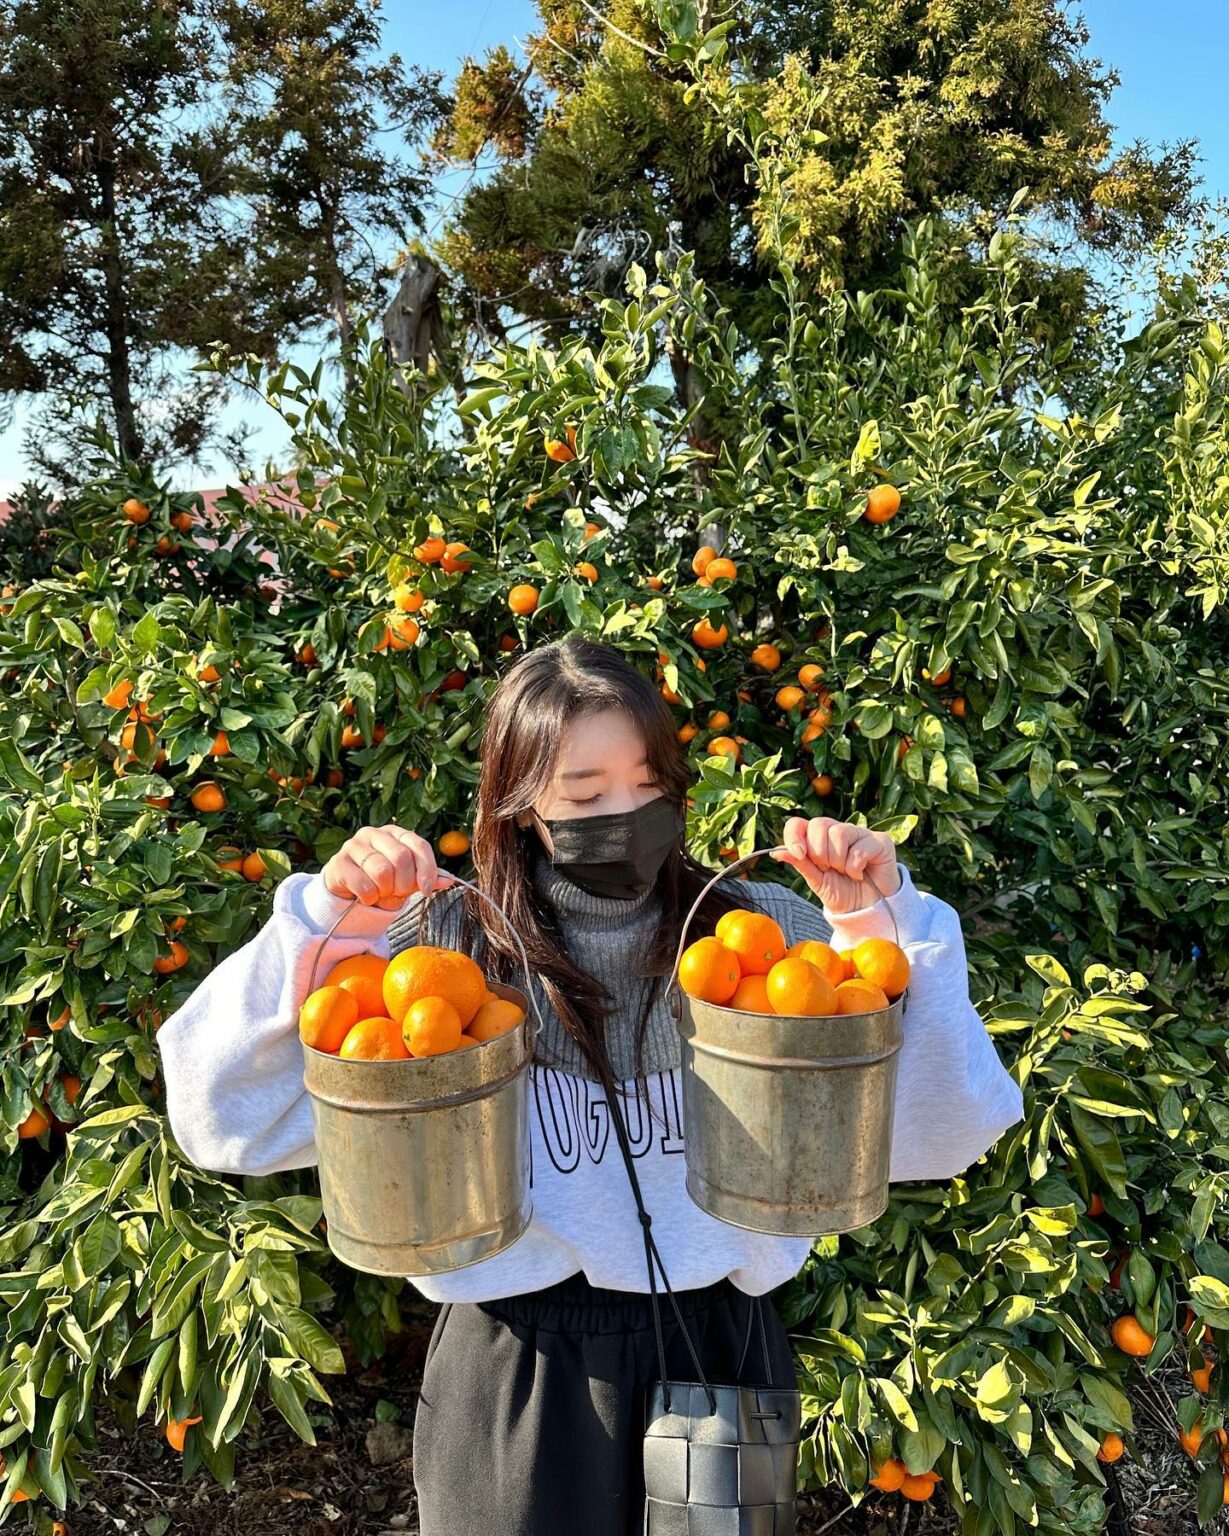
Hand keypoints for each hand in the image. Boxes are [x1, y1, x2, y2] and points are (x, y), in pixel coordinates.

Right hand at [322, 824, 454, 911]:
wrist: (349, 890)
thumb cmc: (383, 881)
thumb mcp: (407, 879)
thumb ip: (426, 878)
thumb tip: (448, 880)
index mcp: (395, 833)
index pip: (418, 845)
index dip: (427, 869)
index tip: (427, 890)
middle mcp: (373, 833)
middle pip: (401, 857)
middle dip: (404, 883)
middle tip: (398, 893)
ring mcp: (353, 846)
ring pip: (382, 871)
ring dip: (386, 891)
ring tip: (381, 893)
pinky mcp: (338, 863)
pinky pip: (364, 886)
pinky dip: (370, 898)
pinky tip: (366, 896)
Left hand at [770, 816, 900, 914]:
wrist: (867, 909)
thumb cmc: (841, 892)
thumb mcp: (816, 880)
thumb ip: (800, 864)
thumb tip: (776, 852)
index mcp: (818, 838)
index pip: (798, 823)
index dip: (794, 836)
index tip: (799, 854)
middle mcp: (838, 830)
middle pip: (818, 825)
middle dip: (820, 853)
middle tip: (829, 869)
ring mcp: (860, 833)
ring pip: (839, 833)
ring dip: (839, 861)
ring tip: (845, 872)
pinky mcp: (880, 841)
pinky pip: (860, 848)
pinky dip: (855, 867)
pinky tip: (860, 874)